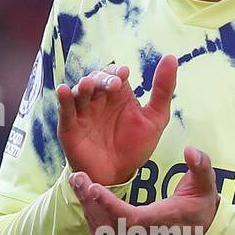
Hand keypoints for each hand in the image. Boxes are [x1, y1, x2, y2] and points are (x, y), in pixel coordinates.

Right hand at [56, 54, 177, 185]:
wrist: (118, 176)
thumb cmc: (135, 147)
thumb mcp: (155, 119)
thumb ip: (162, 90)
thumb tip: (171, 57)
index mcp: (118, 94)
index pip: (114, 74)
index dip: (117, 72)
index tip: (125, 74)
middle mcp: (99, 99)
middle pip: (96, 80)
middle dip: (103, 80)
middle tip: (113, 85)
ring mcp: (83, 112)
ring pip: (79, 92)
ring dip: (83, 86)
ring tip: (88, 85)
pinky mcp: (69, 126)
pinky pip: (65, 109)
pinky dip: (63, 99)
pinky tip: (63, 90)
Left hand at [69, 145, 219, 234]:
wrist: (201, 231)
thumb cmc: (201, 203)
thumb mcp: (206, 183)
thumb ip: (201, 166)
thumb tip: (190, 150)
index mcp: (163, 220)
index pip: (132, 218)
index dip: (110, 205)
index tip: (94, 188)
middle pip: (110, 225)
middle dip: (91, 201)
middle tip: (78, 177)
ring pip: (103, 231)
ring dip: (88, 207)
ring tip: (78, 182)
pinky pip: (103, 234)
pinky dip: (92, 215)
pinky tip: (86, 195)